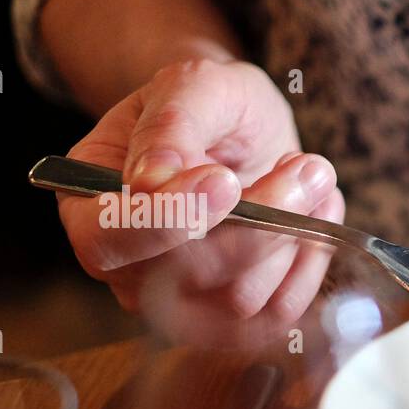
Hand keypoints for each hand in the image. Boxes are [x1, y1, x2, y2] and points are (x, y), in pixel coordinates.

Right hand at [57, 57, 341, 325]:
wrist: (243, 134)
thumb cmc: (208, 107)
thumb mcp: (190, 86)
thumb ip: (169, 125)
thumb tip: (150, 181)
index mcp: (90, 208)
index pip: (109, 240)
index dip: (167, 221)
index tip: (225, 179)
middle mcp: (125, 270)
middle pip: (186, 276)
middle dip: (258, 221)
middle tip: (306, 167)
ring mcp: (178, 303)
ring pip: (241, 298)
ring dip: (292, 234)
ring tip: (308, 176)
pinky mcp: (231, 322)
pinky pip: (278, 314)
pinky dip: (311, 261)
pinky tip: (318, 212)